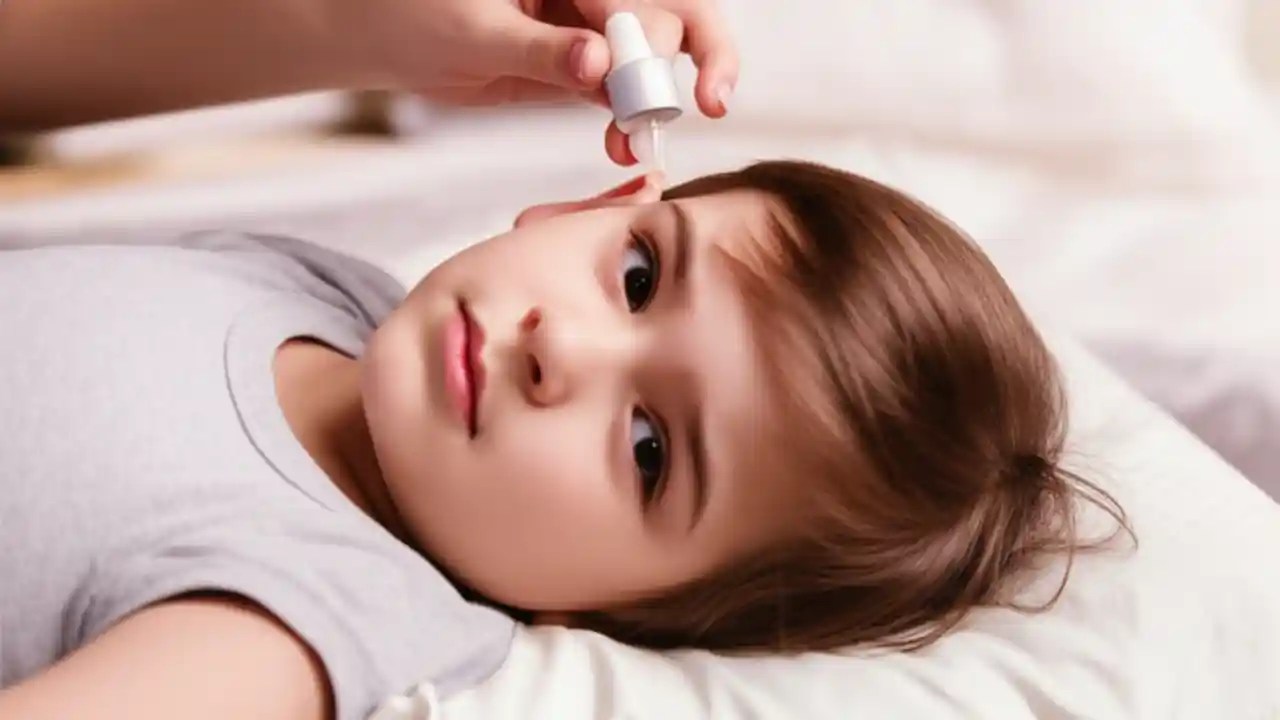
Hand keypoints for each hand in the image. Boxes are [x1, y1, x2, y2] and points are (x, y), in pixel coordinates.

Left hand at [359, 0, 738, 164]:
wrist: (379, 37)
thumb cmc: (409, 13)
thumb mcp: (472, 33)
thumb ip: (538, 50)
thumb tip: (599, 65)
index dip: (659, 39)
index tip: (651, 87)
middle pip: (670, 15)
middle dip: (683, 62)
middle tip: (675, 113)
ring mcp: (587, 27)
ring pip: (653, 56)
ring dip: (655, 102)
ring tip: (632, 145)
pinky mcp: (578, 65)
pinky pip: (620, 89)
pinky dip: (629, 119)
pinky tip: (623, 145)